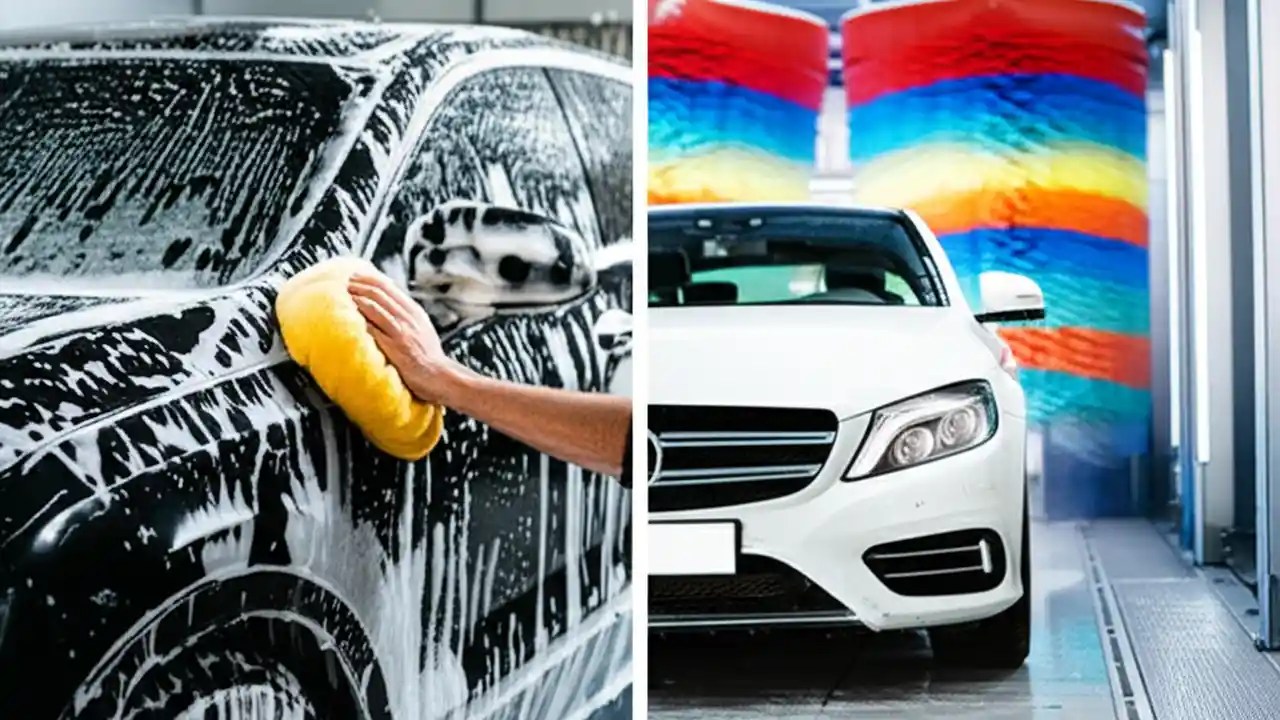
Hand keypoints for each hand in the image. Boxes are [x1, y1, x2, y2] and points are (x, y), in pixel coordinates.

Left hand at [348, 271, 461, 403]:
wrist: (439, 376)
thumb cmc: (429, 357)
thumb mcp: (421, 329)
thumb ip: (407, 317)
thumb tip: (389, 306)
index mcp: (414, 311)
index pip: (388, 287)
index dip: (369, 279)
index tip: (355, 275)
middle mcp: (408, 317)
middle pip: (379, 292)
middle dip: (359, 284)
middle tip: (344, 281)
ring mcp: (401, 331)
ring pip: (375, 305)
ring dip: (356, 297)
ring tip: (342, 293)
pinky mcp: (395, 346)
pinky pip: (373, 328)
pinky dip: (359, 318)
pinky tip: (348, 316)